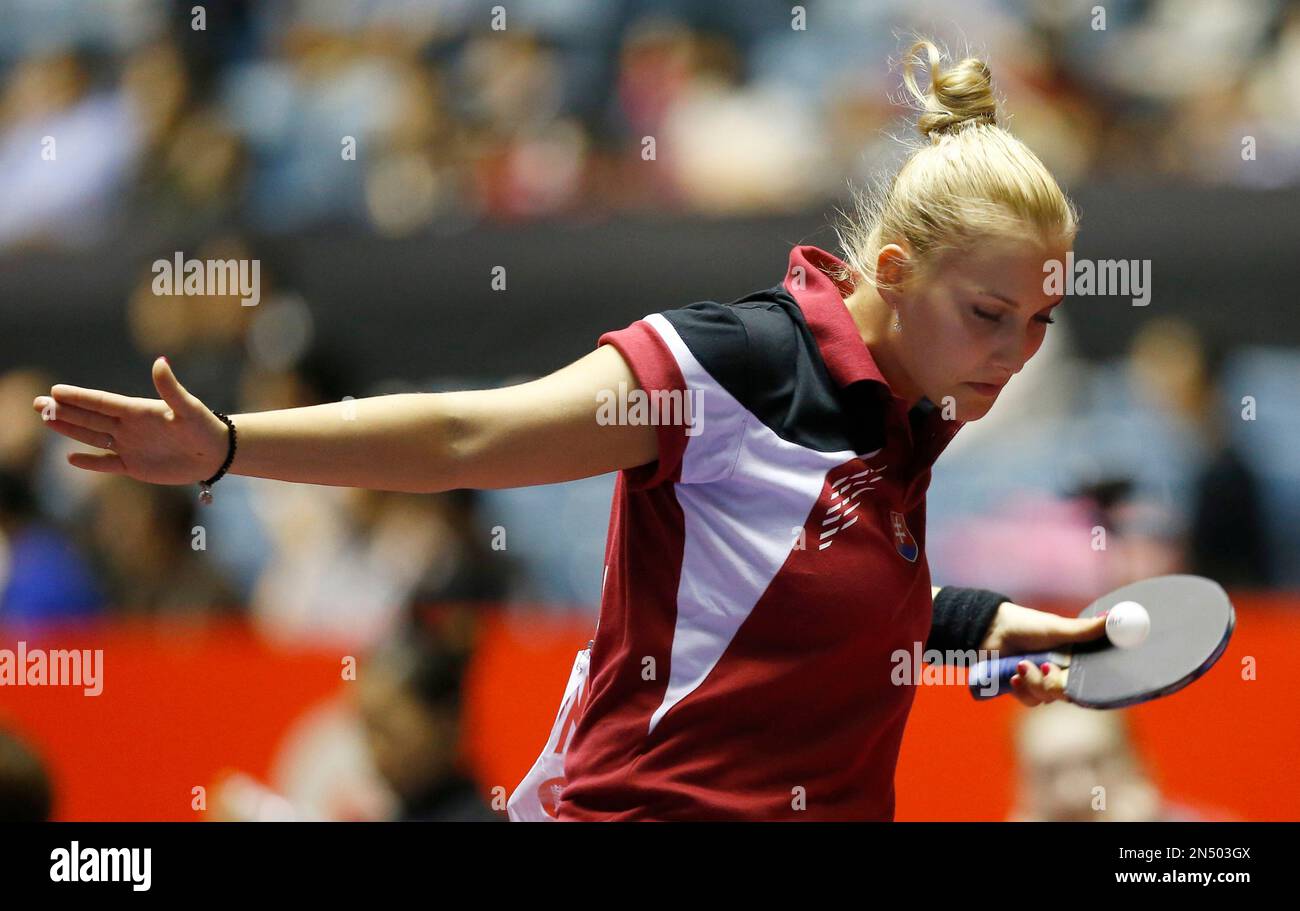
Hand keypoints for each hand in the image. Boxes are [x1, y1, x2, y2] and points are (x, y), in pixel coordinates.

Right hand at [32, 356, 229, 484]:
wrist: (216, 453)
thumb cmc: (205, 427)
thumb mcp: (188, 407)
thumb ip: (170, 388)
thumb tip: (160, 362)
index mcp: (138, 410)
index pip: (102, 402)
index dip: (79, 397)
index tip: (55, 390)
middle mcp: (129, 426)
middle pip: (89, 418)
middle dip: (63, 410)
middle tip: (37, 403)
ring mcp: (129, 446)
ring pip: (92, 437)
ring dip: (70, 430)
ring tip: (46, 420)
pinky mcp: (135, 466)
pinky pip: (107, 464)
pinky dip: (90, 462)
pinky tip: (71, 457)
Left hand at [978, 601, 1107, 706]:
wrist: (990, 629)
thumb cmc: (1025, 624)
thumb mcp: (1058, 627)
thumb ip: (1086, 629)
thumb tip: (1116, 617)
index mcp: (1072, 657)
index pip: (1087, 680)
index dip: (1081, 682)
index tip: (1069, 674)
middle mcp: (1060, 671)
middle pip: (1066, 693)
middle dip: (1053, 683)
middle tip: (1044, 667)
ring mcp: (1041, 681)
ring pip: (1047, 698)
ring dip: (1034, 684)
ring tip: (1021, 665)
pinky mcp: (1023, 688)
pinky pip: (1030, 700)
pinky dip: (1022, 690)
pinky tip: (1013, 677)